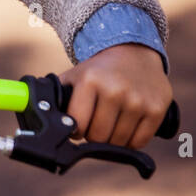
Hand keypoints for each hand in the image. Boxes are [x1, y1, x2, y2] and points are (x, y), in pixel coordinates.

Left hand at [58, 43, 172, 149]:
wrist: (134, 53)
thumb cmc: (98, 71)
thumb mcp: (74, 76)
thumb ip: (57, 96)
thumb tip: (38, 116)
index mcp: (90, 81)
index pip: (78, 124)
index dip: (75, 130)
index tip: (77, 127)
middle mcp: (115, 91)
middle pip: (98, 136)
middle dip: (93, 135)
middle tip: (94, 125)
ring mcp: (138, 101)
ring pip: (118, 142)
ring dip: (111, 140)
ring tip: (110, 125)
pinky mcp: (157, 109)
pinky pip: (139, 142)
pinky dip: (130, 142)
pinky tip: (125, 128)